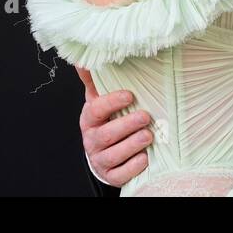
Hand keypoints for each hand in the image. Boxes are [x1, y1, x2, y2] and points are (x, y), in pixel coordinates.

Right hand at [77, 66, 152, 186]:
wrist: (104, 151)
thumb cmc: (106, 120)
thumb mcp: (99, 99)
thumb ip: (94, 79)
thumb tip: (83, 58)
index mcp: (89, 119)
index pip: (96, 109)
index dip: (112, 102)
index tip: (129, 95)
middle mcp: (92, 139)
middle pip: (106, 134)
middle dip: (127, 125)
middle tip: (145, 116)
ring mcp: (100, 159)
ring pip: (113, 155)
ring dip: (132, 145)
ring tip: (148, 135)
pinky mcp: (110, 174)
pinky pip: (120, 174)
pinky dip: (132, 167)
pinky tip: (144, 158)